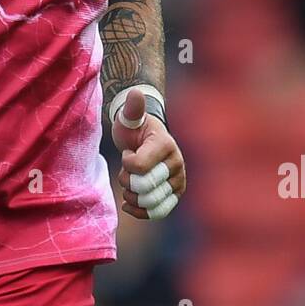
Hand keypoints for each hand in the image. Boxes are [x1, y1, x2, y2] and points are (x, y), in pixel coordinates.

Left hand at [111, 88, 184, 219]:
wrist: (145, 141)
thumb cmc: (134, 128)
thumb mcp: (129, 118)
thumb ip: (132, 109)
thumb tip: (135, 92)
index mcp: (166, 145)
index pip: (139, 167)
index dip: (126, 163)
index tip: (127, 152)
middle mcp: (177, 164)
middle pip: (144, 188)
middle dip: (128, 181)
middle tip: (127, 169)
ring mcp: (178, 181)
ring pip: (150, 203)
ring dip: (133, 196)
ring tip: (130, 182)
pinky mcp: (175, 196)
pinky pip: (158, 213)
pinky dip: (140, 211)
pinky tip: (130, 201)